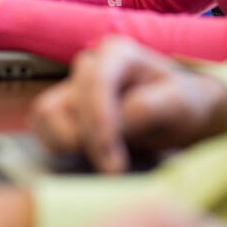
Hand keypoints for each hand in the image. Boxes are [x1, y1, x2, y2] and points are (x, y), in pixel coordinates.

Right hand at [29, 36, 226, 172]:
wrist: (180, 114)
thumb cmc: (183, 102)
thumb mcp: (178, 102)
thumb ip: (148, 107)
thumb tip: (115, 126)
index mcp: (117, 53)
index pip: (95, 84)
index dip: (99, 123)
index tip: (113, 162)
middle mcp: (89, 66)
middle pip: (67, 102)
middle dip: (87, 141)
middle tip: (114, 172)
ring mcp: (73, 88)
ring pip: (46, 115)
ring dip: (66, 145)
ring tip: (101, 164)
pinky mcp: (64, 111)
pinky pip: (43, 128)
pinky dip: (57, 148)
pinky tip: (88, 160)